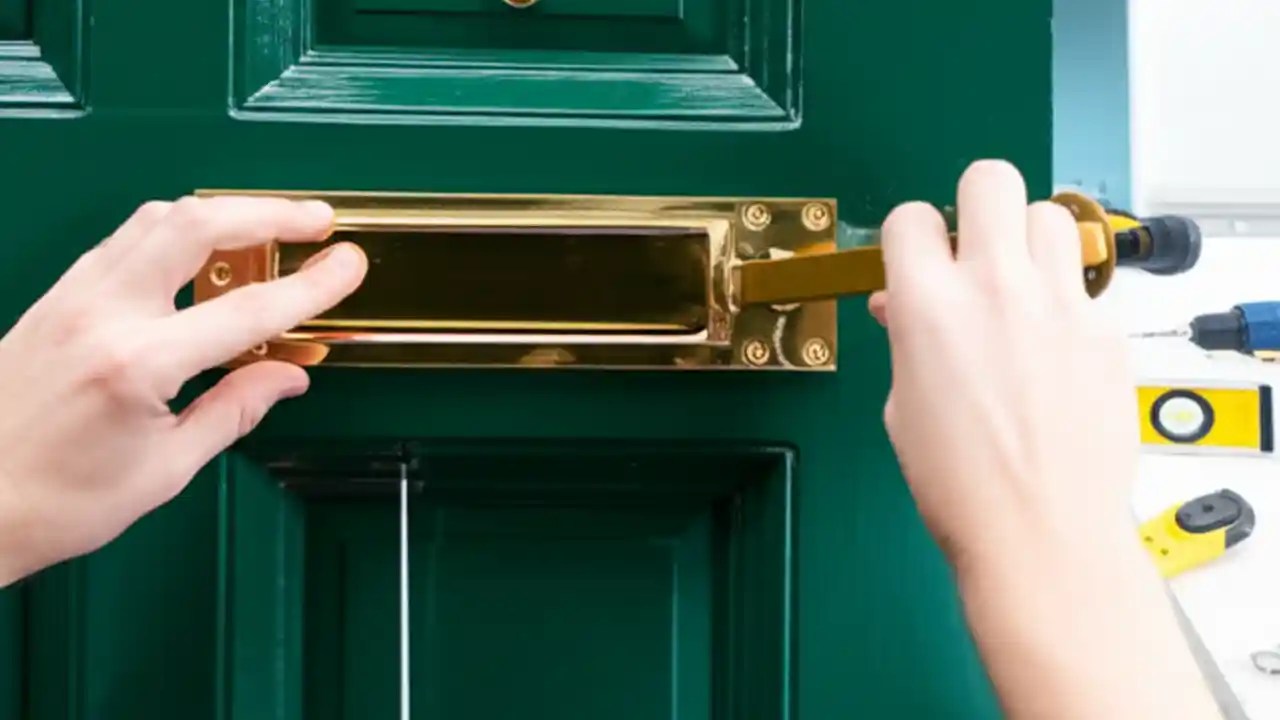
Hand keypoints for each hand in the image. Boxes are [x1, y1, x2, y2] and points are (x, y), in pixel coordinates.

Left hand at [0, 196, 366, 585]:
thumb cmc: (53, 501)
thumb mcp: (164, 469)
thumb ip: (234, 410)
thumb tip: (285, 376)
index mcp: (136, 365)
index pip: (249, 309)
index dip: (311, 286)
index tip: (346, 266)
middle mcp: (100, 315)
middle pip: (197, 225)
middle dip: (268, 213)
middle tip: (316, 221)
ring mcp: (72, 298)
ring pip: (157, 219)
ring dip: (221, 213)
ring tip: (266, 228)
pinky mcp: (57, 298)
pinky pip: (126, 240)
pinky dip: (175, 231)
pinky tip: (201, 253)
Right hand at [868, 160, 1138, 563]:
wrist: (1037, 530)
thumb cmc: (961, 486)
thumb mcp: (903, 405)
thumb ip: (907, 340)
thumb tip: (906, 308)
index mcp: (928, 306)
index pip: (910, 217)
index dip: (909, 235)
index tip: (916, 256)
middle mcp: (994, 288)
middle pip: (990, 180)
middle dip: (976, 203)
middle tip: (973, 242)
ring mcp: (1057, 305)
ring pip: (1049, 216)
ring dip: (1028, 239)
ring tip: (1020, 283)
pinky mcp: (1105, 331)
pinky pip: (1085, 285)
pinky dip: (1066, 300)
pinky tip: (1053, 342)